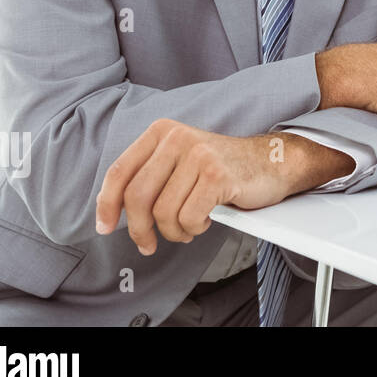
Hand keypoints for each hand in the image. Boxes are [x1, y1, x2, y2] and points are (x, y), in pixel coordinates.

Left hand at [94, 120, 347, 254]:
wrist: (270, 162)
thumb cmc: (222, 169)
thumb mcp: (179, 160)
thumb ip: (149, 175)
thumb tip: (113, 211)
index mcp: (161, 132)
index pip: (119, 172)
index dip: (106, 205)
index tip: (105, 227)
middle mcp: (177, 138)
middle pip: (137, 197)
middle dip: (139, 229)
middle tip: (147, 244)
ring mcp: (199, 155)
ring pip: (164, 213)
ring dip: (174, 232)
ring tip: (188, 228)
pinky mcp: (217, 175)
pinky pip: (189, 217)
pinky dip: (194, 228)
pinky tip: (206, 220)